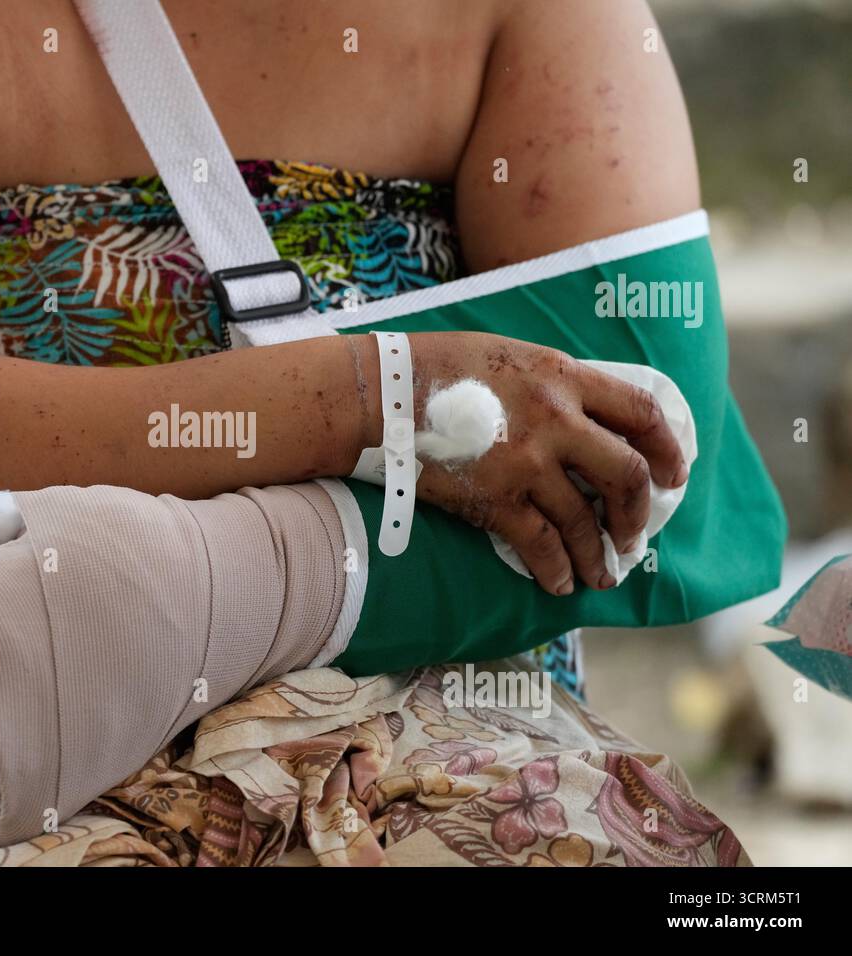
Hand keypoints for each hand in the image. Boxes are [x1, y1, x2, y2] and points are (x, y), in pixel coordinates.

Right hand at [402, 332, 686, 594]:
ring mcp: (526, 461)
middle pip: (625, 475)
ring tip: (602, 576)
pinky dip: (556, 568)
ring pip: (584, 520)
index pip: (640, 411)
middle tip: (632, 536)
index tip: (673, 474)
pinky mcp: (494, 497)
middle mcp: (555, 419)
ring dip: (600, 554)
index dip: (667, 447)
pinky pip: (539, 544)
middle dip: (638, 514)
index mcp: (562, 376)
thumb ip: (551, 384)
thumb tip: (584, 420)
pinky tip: (560, 584)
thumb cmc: (436, 366)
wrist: (380, 393)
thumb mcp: (510, 355)